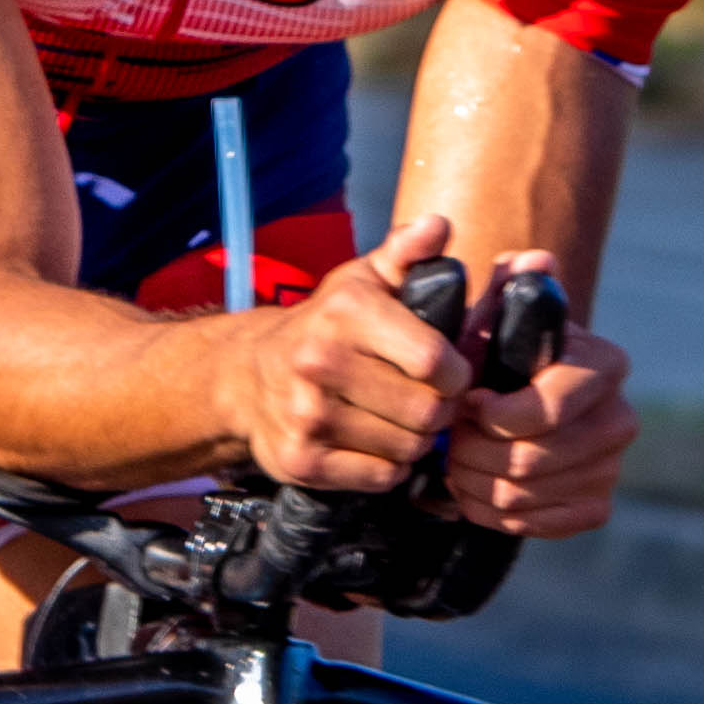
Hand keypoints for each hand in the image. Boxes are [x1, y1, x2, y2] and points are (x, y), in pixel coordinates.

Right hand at [236, 209, 471, 491]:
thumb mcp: (363, 280)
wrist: (246, 376)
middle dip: (438, 410)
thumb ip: (406, 253)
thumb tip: (438, 225)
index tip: (449, 372)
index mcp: (346, 314)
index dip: (456, 373)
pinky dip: (389, 467)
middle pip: (426, 412)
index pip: (434, 361)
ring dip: (414, 440)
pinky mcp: (302, 460)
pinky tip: (375, 444)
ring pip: (407, 448)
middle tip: (427, 401)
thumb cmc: (325, 325)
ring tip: (399, 420)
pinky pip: (381, 478)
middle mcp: (320, 364)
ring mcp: (308, 416)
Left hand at [442, 304, 636, 540]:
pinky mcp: (595, 506)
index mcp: (605, 365)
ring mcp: (611, 468)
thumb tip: (535, 260)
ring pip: (521, 497)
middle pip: (528, 461)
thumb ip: (506, 285)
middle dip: (471, 453)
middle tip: (448, 439)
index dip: (492, 416)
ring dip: (471, 482)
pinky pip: (532, 525)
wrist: (515, 395)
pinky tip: (475, 486)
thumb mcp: (493, 316)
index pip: (548, 409)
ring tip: (453, 460)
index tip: (465, 404)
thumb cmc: (498, 353)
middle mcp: (620, 419)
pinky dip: (490, 512)